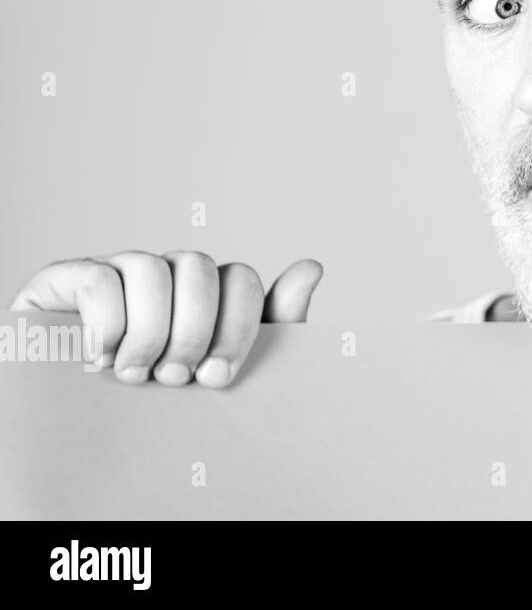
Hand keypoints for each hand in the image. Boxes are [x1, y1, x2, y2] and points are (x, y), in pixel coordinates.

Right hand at [10, 251, 322, 387]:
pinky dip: (106, 323)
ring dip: (149, 331)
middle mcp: (168, 271)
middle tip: (175, 378)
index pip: (241, 279)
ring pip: (150, 268)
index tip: (217, 376)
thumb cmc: (160, 390)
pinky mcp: (70, 278)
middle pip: (199, 268)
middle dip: (193, 331)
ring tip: (136, 375)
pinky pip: (99, 279)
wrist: (79, 415)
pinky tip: (101, 358)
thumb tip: (312, 267)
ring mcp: (120, 270)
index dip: (237, 327)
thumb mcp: (219, 365)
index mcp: (209, 291)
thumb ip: (273, 323)